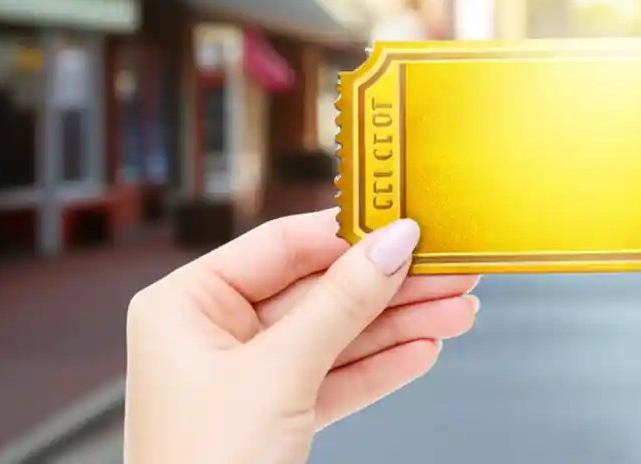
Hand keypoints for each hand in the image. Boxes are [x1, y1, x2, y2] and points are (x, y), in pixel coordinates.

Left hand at [124, 210, 478, 463]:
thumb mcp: (278, 374)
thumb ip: (341, 305)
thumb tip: (390, 246)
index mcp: (184, 305)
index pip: (282, 245)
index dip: (350, 235)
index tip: (405, 226)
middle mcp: (213, 334)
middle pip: (319, 291)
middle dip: (389, 286)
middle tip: (448, 269)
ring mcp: (246, 377)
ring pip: (337, 335)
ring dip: (399, 325)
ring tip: (456, 309)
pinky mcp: (275, 415)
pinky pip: (336, 377)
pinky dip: (381, 366)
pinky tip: (424, 348)